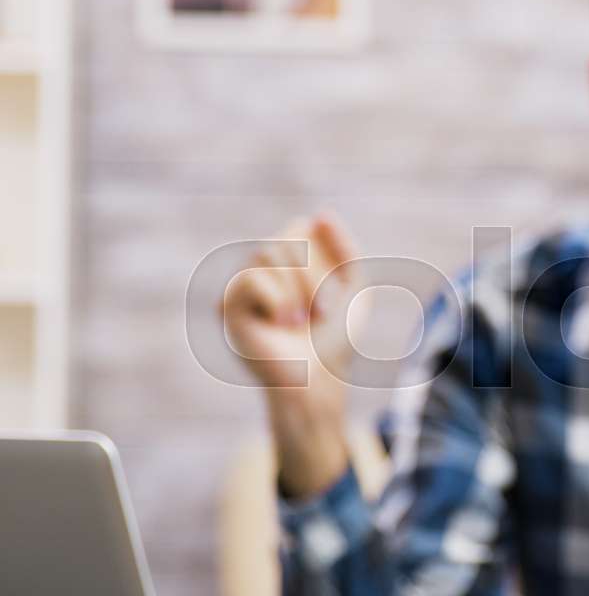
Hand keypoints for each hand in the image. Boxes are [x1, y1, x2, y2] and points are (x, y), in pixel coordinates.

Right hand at [220, 214, 363, 496]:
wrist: (318, 381)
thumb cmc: (334, 340)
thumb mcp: (353, 289)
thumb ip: (343, 249)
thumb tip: (319, 215)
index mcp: (286, 263)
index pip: (300, 228)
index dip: (324, 258)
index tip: (335, 296)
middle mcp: (259, 270)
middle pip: (287, 238)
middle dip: (315, 277)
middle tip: (321, 313)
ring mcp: (241, 286)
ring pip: (269, 254)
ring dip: (299, 289)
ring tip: (301, 321)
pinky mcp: (227, 307)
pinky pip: (252, 278)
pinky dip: (278, 300)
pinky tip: (283, 324)